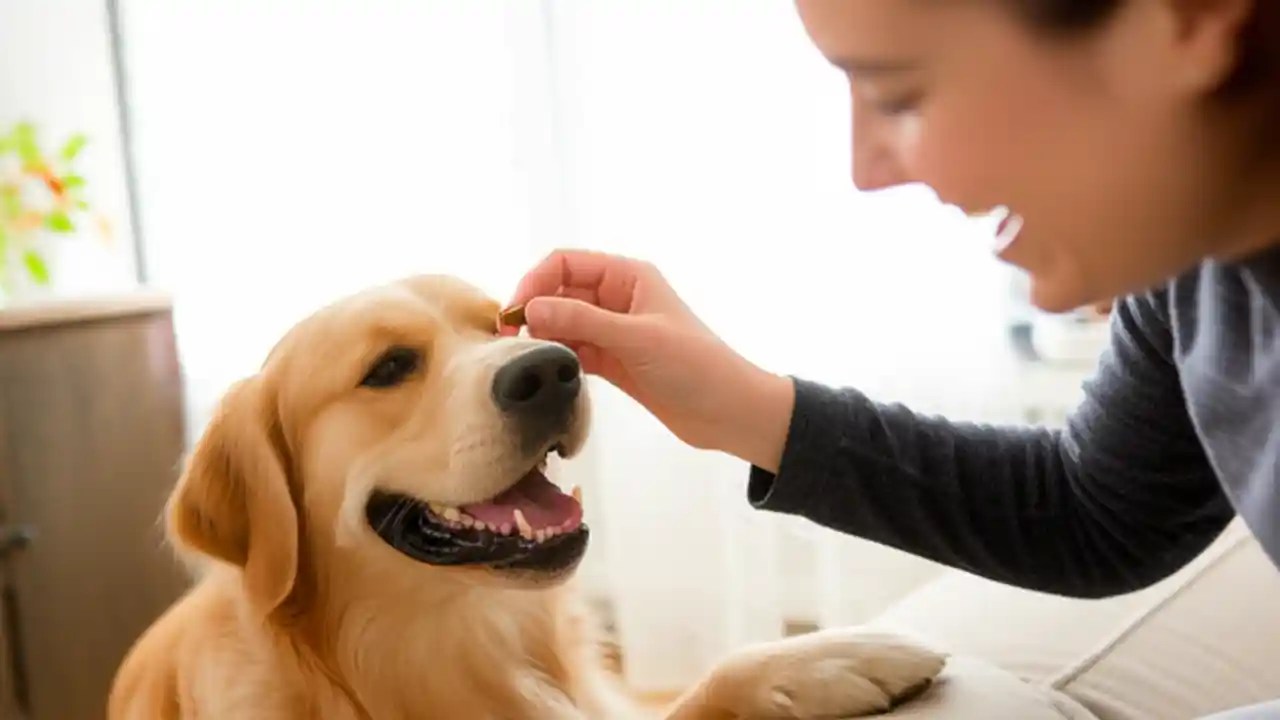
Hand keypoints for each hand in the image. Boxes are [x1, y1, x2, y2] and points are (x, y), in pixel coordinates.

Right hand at [506, 250, 794, 471]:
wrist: (729, 413)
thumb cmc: (694, 366)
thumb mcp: (637, 339)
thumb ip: (583, 322)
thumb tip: (530, 309)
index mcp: (628, 276)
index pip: (566, 263)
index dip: (535, 282)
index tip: (515, 313)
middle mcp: (618, 297)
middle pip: (560, 292)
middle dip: (535, 311)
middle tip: (512, 342)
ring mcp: (615, 330)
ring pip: (564, 324)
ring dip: (544, 337)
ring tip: (527, 360)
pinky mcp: (613, 361)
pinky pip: (575, 350)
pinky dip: (559, 357)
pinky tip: (548, 372)